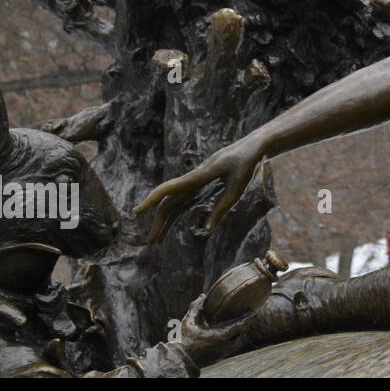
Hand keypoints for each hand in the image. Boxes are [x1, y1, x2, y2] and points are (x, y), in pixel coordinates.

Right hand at [134, 137, 264, 241]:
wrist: (253, 147)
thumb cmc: (246, 165)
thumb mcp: (238, 188)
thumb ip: (223, 207)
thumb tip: (207, 229)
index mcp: (199, 176)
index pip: (169, 189)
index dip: (151, 200)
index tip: (136, 212)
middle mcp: (193, 179)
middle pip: (169, 202)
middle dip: (157, 222)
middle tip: (150, 243)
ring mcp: (196, 183)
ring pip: (175, 203)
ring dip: (165, 221)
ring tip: (157, 240)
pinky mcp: (202, 185)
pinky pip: (185, 201)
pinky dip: (177, 214)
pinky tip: (171, 226)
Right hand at [173, 294, 257, 368]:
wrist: (180, 360)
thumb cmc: (184, 341)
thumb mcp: (188, 322)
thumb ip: (196, 308)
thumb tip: (202, 296)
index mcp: (221, 336)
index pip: (240, 326)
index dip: (247, 318)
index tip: (252, 311)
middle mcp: (225, 345)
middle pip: (242, 334)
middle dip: (245, 326)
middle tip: (248, 317)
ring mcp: (223, 353)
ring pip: (238, 342)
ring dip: (240, 334)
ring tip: (241, 325)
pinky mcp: (220, 357)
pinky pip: (231, 348)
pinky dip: (234, 341)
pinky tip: (231, 335)